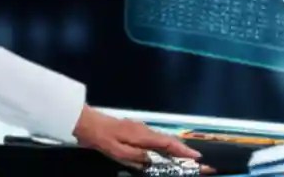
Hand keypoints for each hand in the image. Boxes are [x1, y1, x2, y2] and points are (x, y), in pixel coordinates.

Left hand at [72, 105, 205, 171]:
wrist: (86, 123)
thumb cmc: (102, 138)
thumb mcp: (119, 152)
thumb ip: (137, 157)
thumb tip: (153, 160)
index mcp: (143, 135)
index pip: (168, 143)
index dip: (183, 150)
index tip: (197, 157)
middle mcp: (144, 130)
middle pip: (168, 140)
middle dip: (183, 150)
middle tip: (195, 160)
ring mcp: (139, 129)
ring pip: (161, 139)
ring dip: (173, 148)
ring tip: (183, 158)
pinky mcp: (133, 130)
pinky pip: (153, 139)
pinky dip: (163, 146)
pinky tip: (162, 152)